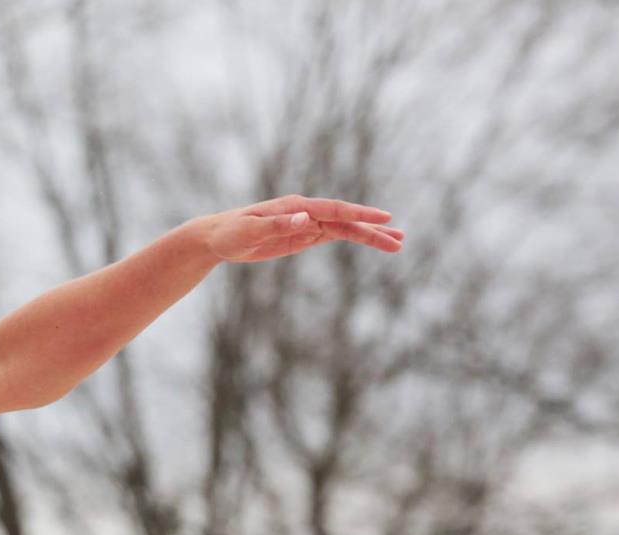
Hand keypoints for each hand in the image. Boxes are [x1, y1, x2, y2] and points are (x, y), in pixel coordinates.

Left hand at [192, 195, 403, 263]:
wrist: (217, 237)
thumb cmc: (230, 233)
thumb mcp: (251, 231)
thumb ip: (278, 224)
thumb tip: (305, 217)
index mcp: (295, 207)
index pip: (334, 210)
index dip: (359, 215)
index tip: (384, 219)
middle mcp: (305, 212)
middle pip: (345, 221)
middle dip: (373, 230)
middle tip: (401, 240)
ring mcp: (305, 223)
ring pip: (344, 229)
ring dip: (369, 236)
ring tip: (396, 244)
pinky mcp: (302, 236)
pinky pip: (332, 236)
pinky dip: (352, 238)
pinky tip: (371, 240)